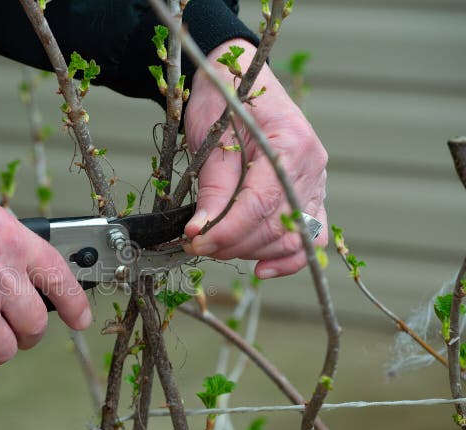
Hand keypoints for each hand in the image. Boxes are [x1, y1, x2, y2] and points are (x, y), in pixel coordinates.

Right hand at [0, 166, 91, 379]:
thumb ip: (2, 238)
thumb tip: (12, 259)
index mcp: (14, 243)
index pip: (61, 281)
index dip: (75, 306)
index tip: (79, 318)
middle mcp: (0, 276)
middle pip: (34, 327)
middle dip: (24, 332)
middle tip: (10, 328)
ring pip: (2, 350)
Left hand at [183, 39, 327, 278]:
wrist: (237, 78)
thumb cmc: (223, 100)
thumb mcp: (210, 137)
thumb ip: (212, 186)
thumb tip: (200, 230)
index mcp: (290, 144)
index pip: (261, 204)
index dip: (227, 230)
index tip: (195, 242)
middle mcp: (311, 166)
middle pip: (275, 225)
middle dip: (232, 243)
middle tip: (194, 245)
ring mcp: (315, 182)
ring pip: (292, 237)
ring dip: (250, 250)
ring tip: (215, 246)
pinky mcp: (310, 195)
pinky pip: (308, 236)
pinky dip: (287, 257)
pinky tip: (262, 270)